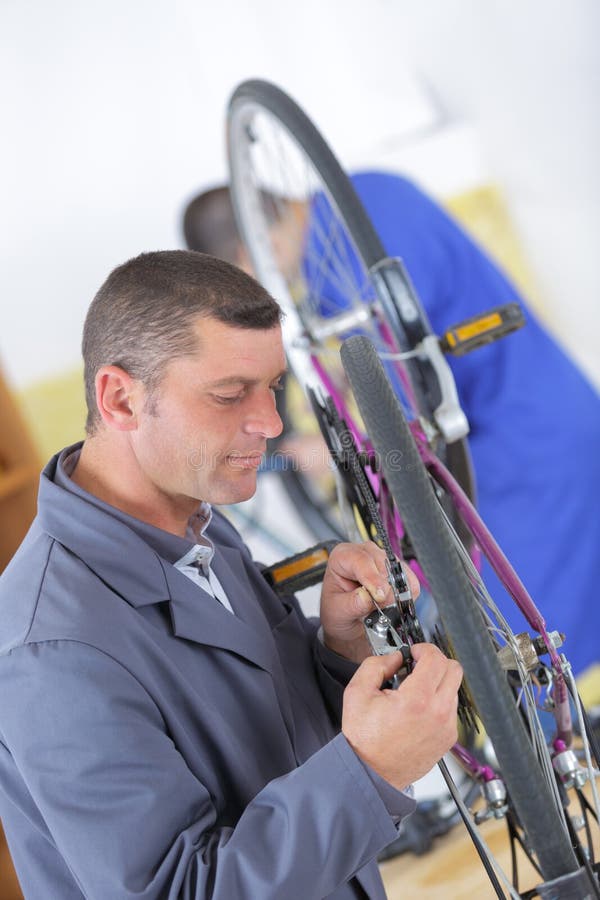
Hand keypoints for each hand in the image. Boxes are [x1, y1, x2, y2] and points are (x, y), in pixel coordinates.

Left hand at [320, 541, 419, 662]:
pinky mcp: (397, 572)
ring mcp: (382, 560)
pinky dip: (406, 596)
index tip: (380, 595)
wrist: (348, 621)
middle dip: (386, 588)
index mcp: (342, 556)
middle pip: (383, 563)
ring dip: (397, 593)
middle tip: (382, 608)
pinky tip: (393, 605)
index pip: (360, 559)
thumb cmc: (338, 611)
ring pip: (399, 571)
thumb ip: (351, 604)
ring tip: (384, 609)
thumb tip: (366, 597)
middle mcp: (364, 553)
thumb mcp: (338, 612)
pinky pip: (411, 581)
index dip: (372, 577)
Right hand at [341, 643, 462, 790]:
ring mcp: (446, 727)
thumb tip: (395, 657)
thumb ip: (376, 665)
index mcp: (417, 700)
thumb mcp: (357, 692)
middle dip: (435, 662)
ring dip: (438, 681)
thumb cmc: (364, 740)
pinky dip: (439, 701)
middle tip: (417, 666)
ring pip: (454, 688)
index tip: (414, 652)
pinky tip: (418, 708)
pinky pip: (451, 708)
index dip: (424, 649)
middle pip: (454, 669)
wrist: (372, 773)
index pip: (436, 659)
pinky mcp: (448, 738)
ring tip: (414, 691)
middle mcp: (438, 713)